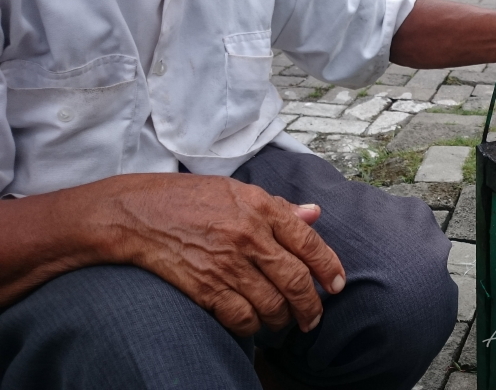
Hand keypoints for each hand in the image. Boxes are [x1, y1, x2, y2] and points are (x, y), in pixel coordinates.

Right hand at [92, 173, 344, 335]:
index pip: (310, 243)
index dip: (330, 268)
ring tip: (283, 321)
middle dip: (311, 306)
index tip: (337, 285)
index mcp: (261, 207)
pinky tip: (253, 323)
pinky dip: (253, 326)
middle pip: (297, 281)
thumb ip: (279, 207)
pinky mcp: (206, 286)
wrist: (135, 212)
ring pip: (273, 304)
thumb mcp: (237, 191)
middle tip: (313, 317)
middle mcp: (249, 235)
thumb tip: (315, 214)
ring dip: (283, 319)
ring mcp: (228, 263)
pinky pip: (242, 317)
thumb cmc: (188, 199)